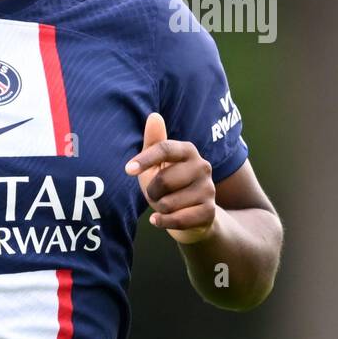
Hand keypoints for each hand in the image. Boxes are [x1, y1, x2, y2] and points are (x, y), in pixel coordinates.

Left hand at [125, 112, 216, 243]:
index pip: (164, 148)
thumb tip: (154, 116)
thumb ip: (154, 142)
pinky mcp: (210, 211)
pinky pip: (178, 219)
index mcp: (188, 150)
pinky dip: (163, 222)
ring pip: (168, 203)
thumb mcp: (157, 165)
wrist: (193, 217)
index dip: (144, 159)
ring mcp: (208, 189)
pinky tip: (160, 220)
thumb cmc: (170, 187)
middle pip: (163, 180)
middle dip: (152, 192)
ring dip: (159, 208)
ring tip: (166, 206)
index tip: (128, 170)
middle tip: (156, 195)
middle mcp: (202, 166)